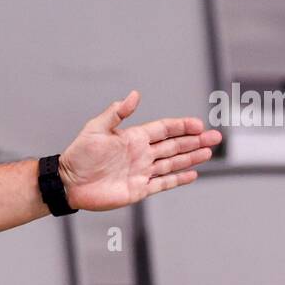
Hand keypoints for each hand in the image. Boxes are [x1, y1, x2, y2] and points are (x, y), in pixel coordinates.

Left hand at [58, 89, 221, 211]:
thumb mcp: (96, 129)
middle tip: (216, 137)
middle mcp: (141, 154)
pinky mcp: (138, 189)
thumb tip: (134, 95)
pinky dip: (178, 178)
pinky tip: (193, 173)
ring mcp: (141, 172)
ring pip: (172, 163)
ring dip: (191, 157)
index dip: (181, 126)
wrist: (68, 183)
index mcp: (133, 138)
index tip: (199, 124)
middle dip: (195, 141)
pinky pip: (163, 183)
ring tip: (209, 152)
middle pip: (174, 145)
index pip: (164, 129)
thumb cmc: (79, 154)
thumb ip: (116, 113)